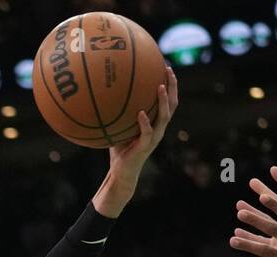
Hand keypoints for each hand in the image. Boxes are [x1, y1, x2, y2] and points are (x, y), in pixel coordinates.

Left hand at [93, 67, 178, 216]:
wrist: (121, 171)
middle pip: (172, 104)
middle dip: (172, 87)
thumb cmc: (119, 148)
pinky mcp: (145, 147)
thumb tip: (103, 91)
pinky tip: (141, 113)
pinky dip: (145, 123)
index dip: (170, 84)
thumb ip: (117, 111)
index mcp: (155, 122)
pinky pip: (148, 133)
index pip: (168, 100)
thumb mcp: (119, 126)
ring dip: (163, 102)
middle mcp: (158, 128)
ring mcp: (154, 137)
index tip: (166, 66)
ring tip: (160, 87)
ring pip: (164, 117)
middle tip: (168, 70)